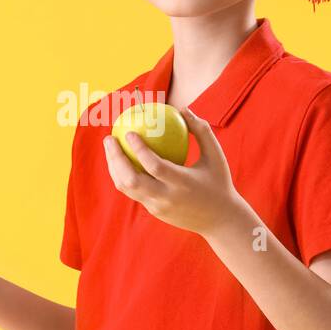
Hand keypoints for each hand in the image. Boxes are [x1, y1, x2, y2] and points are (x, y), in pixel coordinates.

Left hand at [102, 106, 245, 236]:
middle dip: (116, 158)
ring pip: (126, 188)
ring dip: (114, 167)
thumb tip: (183, 108)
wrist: (220, 221)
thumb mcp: (215, 155)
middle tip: (110, 138)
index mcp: (182, 183)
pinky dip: (123, 175)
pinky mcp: (154, 211)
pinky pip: (133, 192)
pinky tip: (121, 160)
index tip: (129, 132)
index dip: (139, 149)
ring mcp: (158, 207)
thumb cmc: (219, 182)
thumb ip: (200, 130)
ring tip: (110, 147)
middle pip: (131, 180)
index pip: (154, 166)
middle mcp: (167, 197)